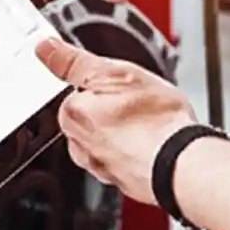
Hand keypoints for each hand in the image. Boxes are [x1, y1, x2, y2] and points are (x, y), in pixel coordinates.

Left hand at [37, 37, 197, 203]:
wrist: (183, 165)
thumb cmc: (156, 122)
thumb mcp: (116, 73)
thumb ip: (75, 61)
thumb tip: (45, 48)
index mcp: (73, 115)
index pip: (76, 93)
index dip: (103, 84)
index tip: (120, 85)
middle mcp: (81, 146)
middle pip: (91, 117)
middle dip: (112, 108)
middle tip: (138, 101)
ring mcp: (103, 167)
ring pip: (110, 139)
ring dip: (127, 130)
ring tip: (150, 122)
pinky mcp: (124, 182)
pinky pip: (128, 159)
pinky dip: (139, 150)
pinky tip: (156, 142)